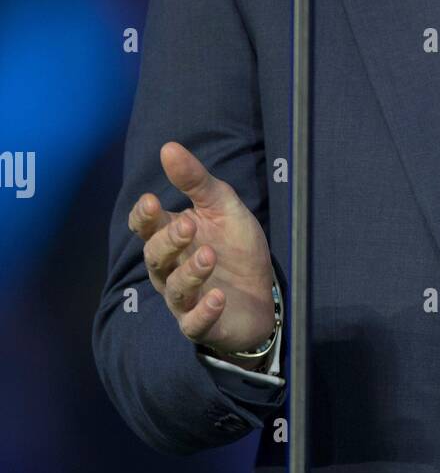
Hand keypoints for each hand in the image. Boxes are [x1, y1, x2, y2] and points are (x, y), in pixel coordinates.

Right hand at [128, 142, 275, 366]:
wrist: (263, 292)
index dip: (143, 217)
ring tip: (209, 256)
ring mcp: (185, 299)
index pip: (145, 227)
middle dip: (168, 241)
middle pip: (155, 256)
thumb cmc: (235, 247)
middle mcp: (171, 269)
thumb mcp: (222, 206)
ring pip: (174, 289)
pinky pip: (194, 323)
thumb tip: (168, 147)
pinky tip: (218, 297)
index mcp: (172, 237)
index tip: (152, 201)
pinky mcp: (203, 324)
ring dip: (190, 273)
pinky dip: (204, 311)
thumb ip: (196, 181)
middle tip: (188, 226)